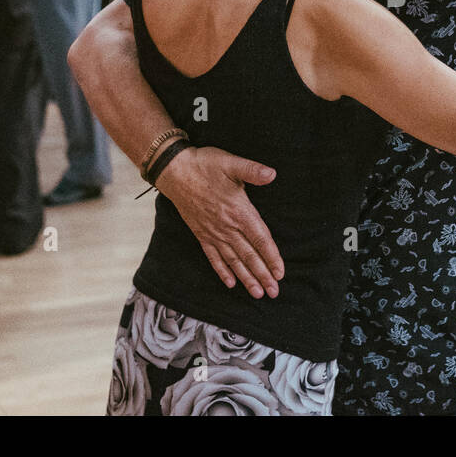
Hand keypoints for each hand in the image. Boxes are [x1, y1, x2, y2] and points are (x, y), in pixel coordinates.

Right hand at [154, 145, 282, 298]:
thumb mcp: (231, 163)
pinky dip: (222, 271)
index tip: (280, 273)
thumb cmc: (205, 165)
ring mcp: (213, 233)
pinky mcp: (202, 234)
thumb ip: (252, 170)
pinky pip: (213, 257)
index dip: (272, 257)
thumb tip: (272, 174)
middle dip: (263, 275)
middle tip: (274, 292)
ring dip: (246, 278)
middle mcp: (227, 226)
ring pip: (233, 261)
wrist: (175, 171)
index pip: (260, 239)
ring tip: (257, 293)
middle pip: (249, 255)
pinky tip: (231, 283)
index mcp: (239, 211)